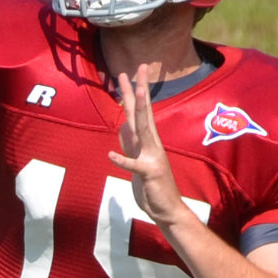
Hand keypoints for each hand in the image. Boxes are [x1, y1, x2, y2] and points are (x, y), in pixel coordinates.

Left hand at [108, 66, 185, 230]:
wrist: (166, 210)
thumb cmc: (152, 186)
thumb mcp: (137, 161)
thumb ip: (130, 144)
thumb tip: (123, 127)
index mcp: (147, 141)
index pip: (140, 111)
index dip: (135, 90)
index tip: (131, 70)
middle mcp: (151, 144)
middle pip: (143, 112)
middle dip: (140, 89)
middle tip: (139, 67)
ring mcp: (151, 157)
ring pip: (143, 130)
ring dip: (139, 111)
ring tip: (137, 92)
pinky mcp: (148, 174)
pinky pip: (134, 166)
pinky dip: (122, 160)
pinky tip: (110, 155)